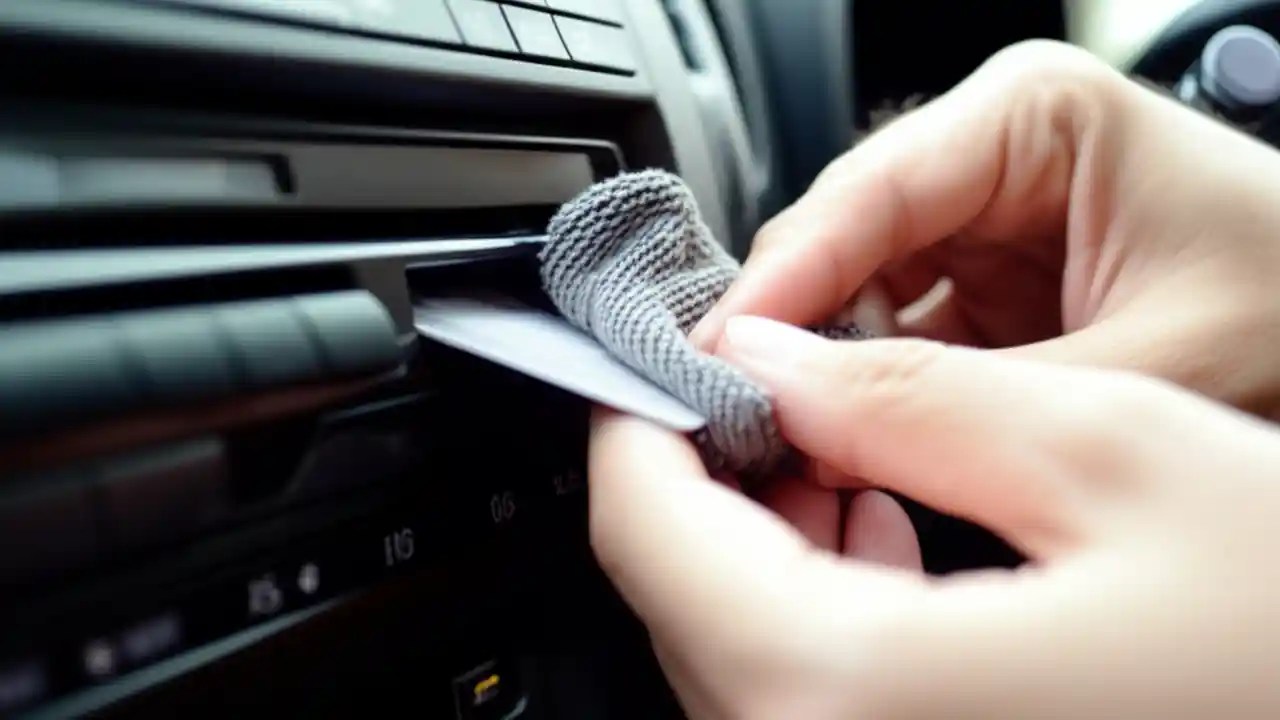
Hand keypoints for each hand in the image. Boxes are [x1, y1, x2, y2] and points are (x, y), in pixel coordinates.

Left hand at [590, 318, 1279, 718]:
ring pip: (738, 649)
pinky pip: (807, 697)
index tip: (663, 357)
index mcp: (853, 690)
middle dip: (711, 477)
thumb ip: (913, 403)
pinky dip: (818, 610)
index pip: (646, 531)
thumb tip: (775, 363)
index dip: (640, 419)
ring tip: (843, 455)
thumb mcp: (1121, 464)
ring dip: (762, 541)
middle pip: (681, 596)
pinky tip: (891, 544)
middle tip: (771, 389)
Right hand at [691, 40, 1279, 418]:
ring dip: (824, 370)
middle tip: (747, 425)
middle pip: (838, 243)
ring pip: (849, 295)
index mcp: (1030, 115)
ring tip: (796, 447)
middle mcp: (990, 156)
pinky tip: (851, 439)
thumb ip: (973, 397)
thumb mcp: (1149, 361)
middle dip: (792, 335)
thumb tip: (807, 412)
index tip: (717, 363)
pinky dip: (866, 390)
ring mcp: (979, 221)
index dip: (778, 285)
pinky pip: (888, 334)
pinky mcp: (980, 286)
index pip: (864, 194)